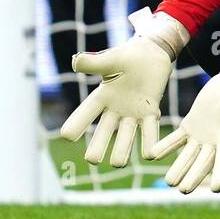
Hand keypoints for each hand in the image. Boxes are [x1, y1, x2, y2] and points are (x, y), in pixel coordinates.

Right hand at [60, 10, 188, 166]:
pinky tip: (150, 156)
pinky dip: (150, 142)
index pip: (86, 112)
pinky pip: (150, 130)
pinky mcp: (151, 112)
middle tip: (92, 160)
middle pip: (104, 132)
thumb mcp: (111, 59)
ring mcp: (133, 113)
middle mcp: (115, 109)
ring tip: (118, 164)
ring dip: (122, 150)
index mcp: (103, 96)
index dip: (76, 123)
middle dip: (98, 146)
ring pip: (126, 136)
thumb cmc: (128, 56)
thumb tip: (76, 61)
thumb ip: (94, 63)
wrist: (152, 54)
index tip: (67, 136)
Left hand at [149, 59, 219, 193]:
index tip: (218, 188)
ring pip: (188, 156)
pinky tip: (152, 155)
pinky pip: (176, 139)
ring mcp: (200, 136)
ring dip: (179, 168)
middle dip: (194, 176)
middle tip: (184, 190)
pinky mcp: (189, 127)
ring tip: (169, 182)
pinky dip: (165, 147)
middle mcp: (214, 142)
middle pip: (204, 163)